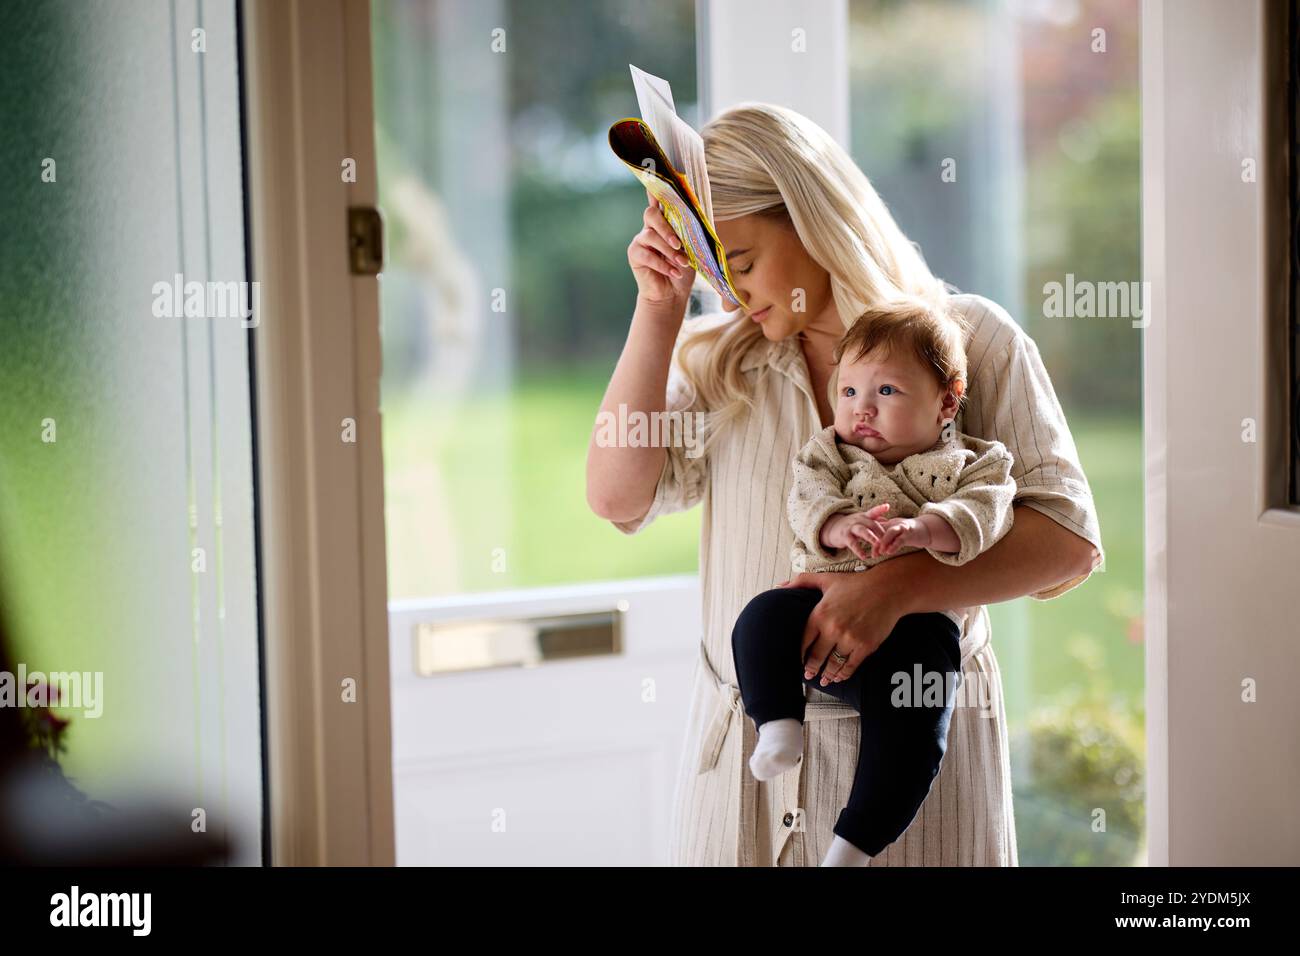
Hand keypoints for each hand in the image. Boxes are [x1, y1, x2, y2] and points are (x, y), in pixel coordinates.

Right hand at [627, 189, 696, 304]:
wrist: (671, 294)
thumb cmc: (682, 268)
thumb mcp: (692, 249)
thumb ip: (692, 231)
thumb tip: (700, 214)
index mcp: (665, 221)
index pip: (659, 200)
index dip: (657, 188)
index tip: (657, 174)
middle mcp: (650, 226)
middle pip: (651, 214)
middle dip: (666, 228)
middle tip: (678, 244)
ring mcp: (641, 239)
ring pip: (651, 236)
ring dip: (669, 251)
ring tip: (682, 263)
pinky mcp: (634, 254)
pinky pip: (648, 255)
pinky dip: (664, 265)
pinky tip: (675, 272)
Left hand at [774, 566, 904, 684]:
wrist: (888, 589)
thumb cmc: (856, 583)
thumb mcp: (826, 578)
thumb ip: (802, 581)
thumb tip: (779, 586)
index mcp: (820, 614)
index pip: (803, 641)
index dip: (799, 653)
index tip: (797, 660)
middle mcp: (832, 629)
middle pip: (816, 656)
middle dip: (811, 668)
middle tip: (808, 674)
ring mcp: (849, 639)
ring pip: (833, 664)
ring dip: (827, 674)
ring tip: (823, 680)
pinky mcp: (865, 646)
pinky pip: (850, 666)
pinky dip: (843, 674)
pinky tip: (839, 676)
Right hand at [821, 503, 890, 561]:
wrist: (833, 528)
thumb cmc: (851, 526)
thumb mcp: (862, 521)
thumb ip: (874, 521)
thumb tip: (888, 521)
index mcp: (864, 517)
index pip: (873, 512)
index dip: (880, 509)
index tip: (887, 506)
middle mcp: (858, 520)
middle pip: (872, 524)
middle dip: (881, 533)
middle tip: (888, 542)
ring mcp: (851, 528)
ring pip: (862, 531)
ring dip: (871, 537)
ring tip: (877, 544)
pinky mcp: (844, 536)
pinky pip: (852, 544)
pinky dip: (858, 550)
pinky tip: (864, 557)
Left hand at [871, 516, 930, 557]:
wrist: (926, 530)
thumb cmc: (907, 532)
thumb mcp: (894, 532)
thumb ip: (883, 535)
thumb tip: (870, 540)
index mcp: (890, 523)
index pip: (877, 529)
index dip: (870, 537)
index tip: (864, 547)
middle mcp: (895, 524)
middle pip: (882, 530)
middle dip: (876, 541)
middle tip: (872, 552)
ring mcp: (903, 528)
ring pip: (891, 532)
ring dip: (884, 542)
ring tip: (879, 551)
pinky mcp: (910, 534)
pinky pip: (901, 539)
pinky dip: (894, 545)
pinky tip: (889, 552)